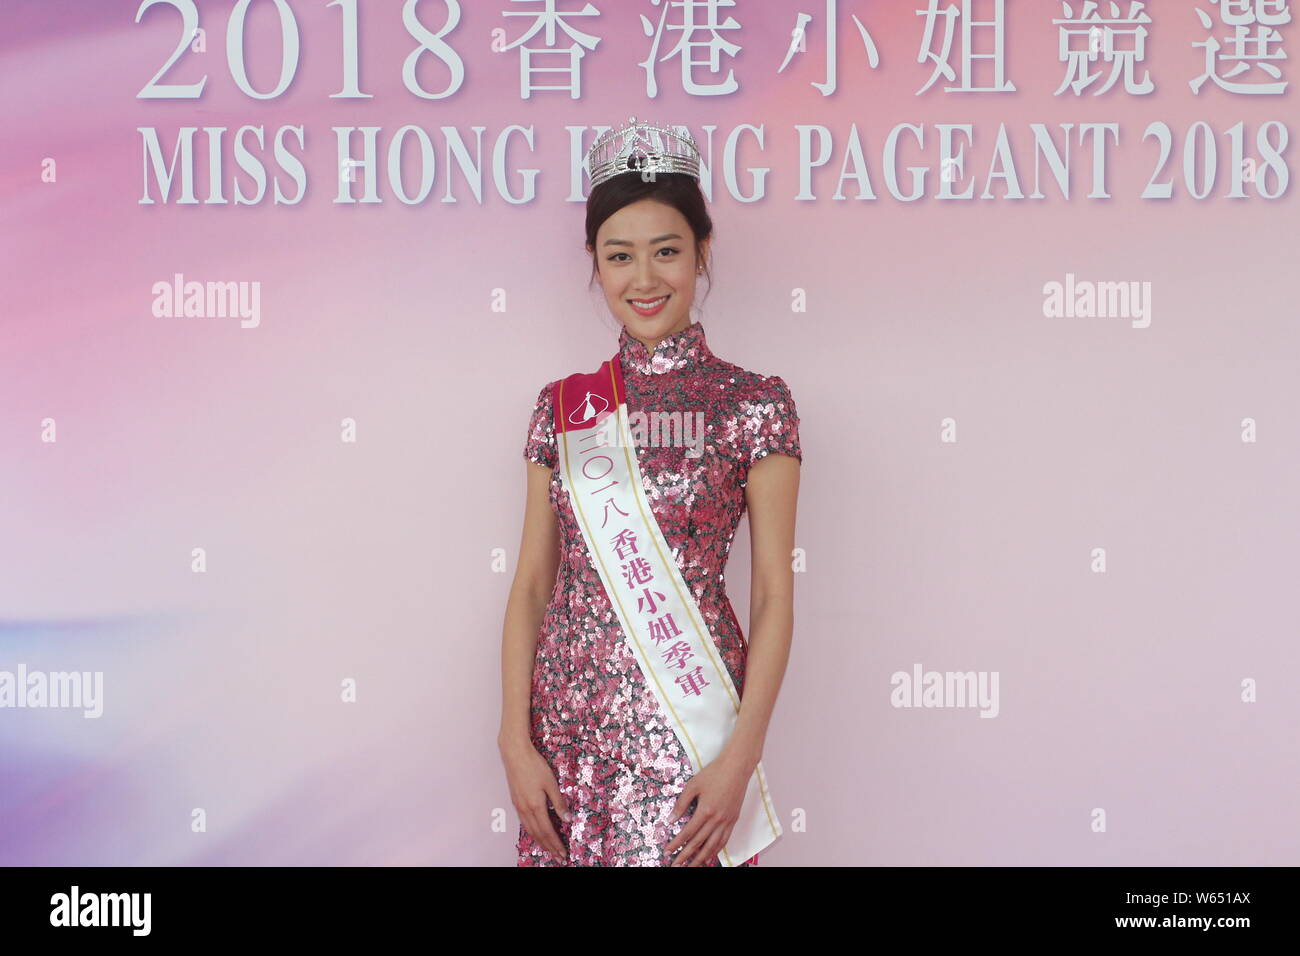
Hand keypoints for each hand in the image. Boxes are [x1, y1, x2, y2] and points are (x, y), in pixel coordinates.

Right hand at [501, 739, 569, 863]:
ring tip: (548, 850)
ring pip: (530, 830)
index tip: (563, 853)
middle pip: (538, 834)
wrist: (515, 754)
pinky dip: (532, 832)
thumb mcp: (551, 783)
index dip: (555, 843)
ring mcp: (518, 806)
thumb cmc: (534, 765)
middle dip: (548, 847)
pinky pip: (524, 823)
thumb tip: (567, 820)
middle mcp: (525, 810)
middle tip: (557, 857)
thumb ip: (559, 802)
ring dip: (540, 842)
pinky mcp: (515, 802)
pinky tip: (536, 833)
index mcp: (536, 806)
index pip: (547, 831)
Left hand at [664, 749, 753, 866]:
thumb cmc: (714, 773)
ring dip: (701, 858)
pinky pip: (724, 840)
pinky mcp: (733, 820)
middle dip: (686, 856)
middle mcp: (717, 819)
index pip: (687, 832)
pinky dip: (717, 850)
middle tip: (676, 865)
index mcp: (705, 810)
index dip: (677, 843)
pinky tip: (710, 855)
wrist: (737, 767)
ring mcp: (727, 821)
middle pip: (699, 843)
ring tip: (693, 867)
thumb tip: (670, 819)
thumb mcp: (693, 785)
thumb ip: (681, 803)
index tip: (668, 850)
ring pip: (713, 846)